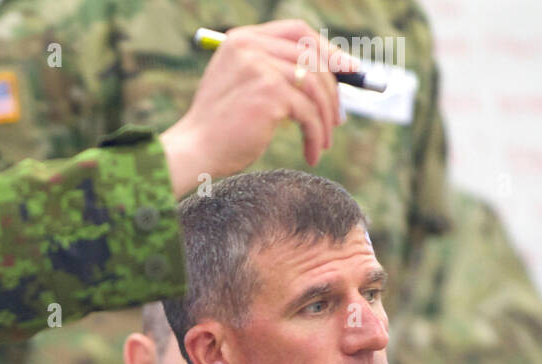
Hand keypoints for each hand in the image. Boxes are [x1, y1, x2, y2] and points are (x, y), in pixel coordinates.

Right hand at [159, 20, 355, 195]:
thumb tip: (326, 74)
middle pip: (313, 57)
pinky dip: (316, 135)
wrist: (193, 152)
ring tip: (323, 142)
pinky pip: (309, 112)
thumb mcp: (241, 88)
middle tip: (338, 118)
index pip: (298, 31)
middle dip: (333, 89)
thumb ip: (272, 72)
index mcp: (242, 39)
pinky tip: (312, 153)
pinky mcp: (270, 92)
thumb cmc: (217, 130)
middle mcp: (252, 46)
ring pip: (315, 86)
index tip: (347, 69)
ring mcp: (261, 67)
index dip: (327, 49)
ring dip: (325, 118)